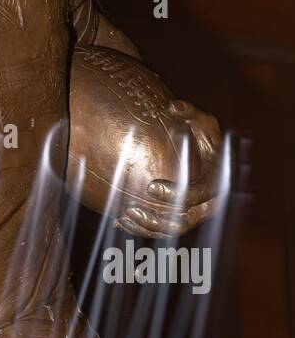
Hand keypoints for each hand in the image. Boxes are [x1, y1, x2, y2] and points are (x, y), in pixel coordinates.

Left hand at [116, 101, 228, 238]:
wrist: (194, 149)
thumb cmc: (198, 131)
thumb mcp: (199, 119)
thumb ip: (189, 112)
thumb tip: (173, 107)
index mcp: (217, 181)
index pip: (200, 195)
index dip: (176, 194)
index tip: (151, 187)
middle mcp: (208, 203)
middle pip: (184, 221)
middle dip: (157, 219)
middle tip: (131, 209)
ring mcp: (194, 213)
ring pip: (171, 229)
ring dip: (147, 227)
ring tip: (124, 216)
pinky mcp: (178, 216)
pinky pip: (161, 229)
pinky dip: (141, 228)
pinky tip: (120, 221)